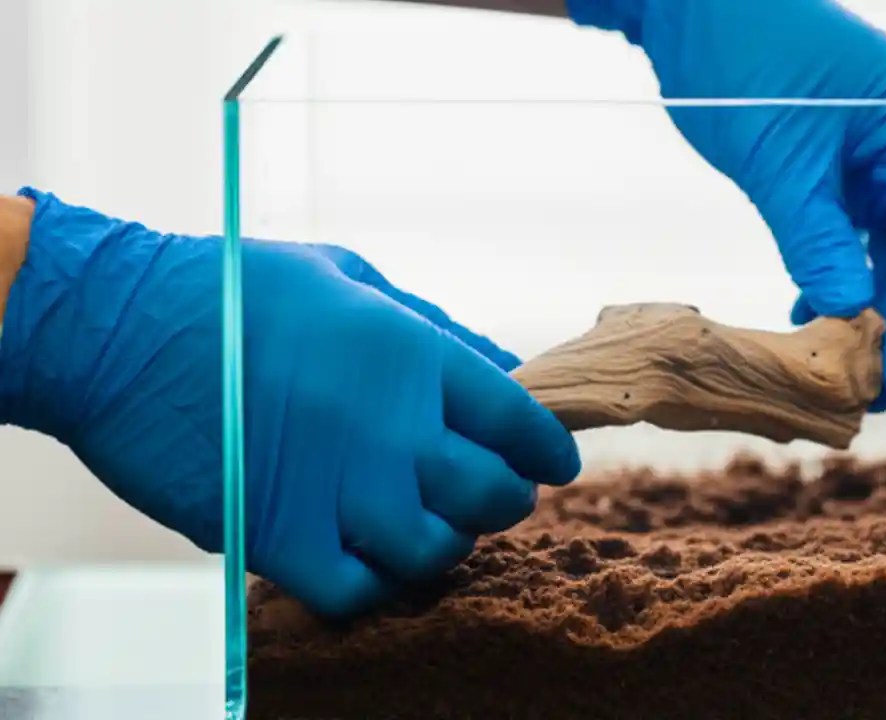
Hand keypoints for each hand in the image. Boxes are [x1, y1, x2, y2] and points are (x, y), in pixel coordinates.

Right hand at [0, 188, 579, 616]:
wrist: (118, 328)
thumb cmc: (235, 292)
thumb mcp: (349, 278)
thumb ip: (433, 327)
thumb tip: (506, 365)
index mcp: (412, 354)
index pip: (522, 422)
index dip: (547, 450)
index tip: (550, 463)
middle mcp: (389, 426)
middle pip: (492, 495)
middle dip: (504, 500)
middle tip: (488, 494)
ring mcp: (333, 486)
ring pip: (434, 552)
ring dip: (442, 546)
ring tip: (427, 526)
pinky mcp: (275, 535)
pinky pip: (356, 592)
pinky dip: (372, 585)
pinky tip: (365, 556)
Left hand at [569, 0, 885, 408]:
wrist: (688, 5)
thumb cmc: (740, 52)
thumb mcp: (778, 156)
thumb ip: (817, 236)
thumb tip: (848, 313)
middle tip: (872, 388)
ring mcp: (874, 151)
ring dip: (866, 304)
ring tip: (841, 365)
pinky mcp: (837, 164)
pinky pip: (852, 233)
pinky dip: (835, 276)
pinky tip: (810, 313)